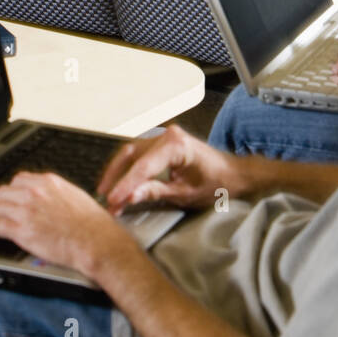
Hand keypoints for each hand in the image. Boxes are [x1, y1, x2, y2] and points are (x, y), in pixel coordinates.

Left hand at [0, 170, 125, 277]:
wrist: (95, 241)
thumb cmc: (93, 225)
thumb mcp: (76, 199)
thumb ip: (59, 196)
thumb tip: (54, 202)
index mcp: (49, 183)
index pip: (20, 180)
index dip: (9, 190)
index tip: (5, 196)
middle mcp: (35, 192)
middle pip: (3, 192)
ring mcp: (26, 209)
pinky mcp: (22, 228)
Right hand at [98, 124, 242, 214]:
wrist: (232, 174)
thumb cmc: (216, 184)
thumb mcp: (185, 194)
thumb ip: (154, 192)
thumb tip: (128, 197)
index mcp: (176, 145)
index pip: (143, 167)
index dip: (125, 185)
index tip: (111, 201)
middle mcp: (168, 135)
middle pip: (132, 156)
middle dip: (116, 178)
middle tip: (105, 199)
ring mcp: (164, 136)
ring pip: (131, 153)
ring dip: (118, 173)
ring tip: (108, 193)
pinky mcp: (162, 142)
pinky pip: (139, 153)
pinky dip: (128, 168)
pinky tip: (119, 182)